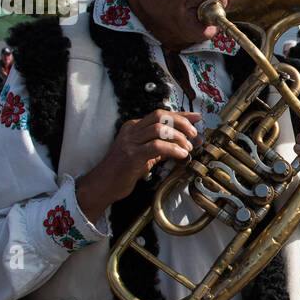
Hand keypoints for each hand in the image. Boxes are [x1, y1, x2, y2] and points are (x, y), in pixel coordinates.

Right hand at [76, 110, 200, 222]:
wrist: (102, 185)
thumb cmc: (124, 171)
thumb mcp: (146, 155)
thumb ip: (164, 146)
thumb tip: (189, 143)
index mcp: (134, 127)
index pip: (161, 115)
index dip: (181, 115)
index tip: (197, 118)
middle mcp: (131, 130)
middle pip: (160, 115)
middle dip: (181, 122)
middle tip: (194, 133)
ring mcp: (130, 142)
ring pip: (159, 128)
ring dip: (178, 137)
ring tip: (188, 147)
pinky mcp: (132, 156)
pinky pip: (156, 146)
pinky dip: (173, 149)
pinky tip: (182, 155)